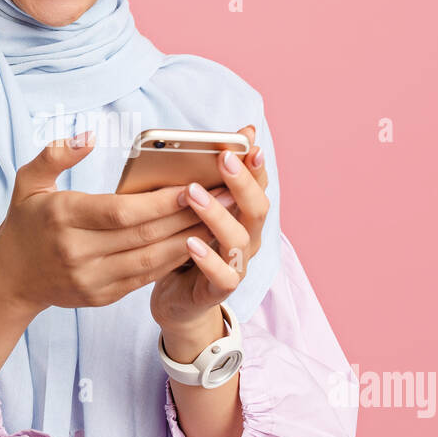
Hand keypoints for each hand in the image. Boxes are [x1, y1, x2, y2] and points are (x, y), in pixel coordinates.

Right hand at [0, 131, 219, 314]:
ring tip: (219, 219)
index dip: (160, 202)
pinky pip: (145, 277)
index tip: (193, 186)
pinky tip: (196, 242)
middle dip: (187, 217)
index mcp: (62, 217)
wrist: (10, 279)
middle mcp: (77, 252)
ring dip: (189, 240)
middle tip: (221, 197)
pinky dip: (173, 260)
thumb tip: (88, 135)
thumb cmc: (26, 222)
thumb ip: (55, 155)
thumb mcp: (28, 181)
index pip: (121, 212)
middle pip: (143, 236)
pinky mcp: (101, 296)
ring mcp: (90, 279)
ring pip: (150, 260)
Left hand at [149, 124, 269, 353]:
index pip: (258, 183)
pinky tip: (190, 242)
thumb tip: (192, 148)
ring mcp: (237, 265)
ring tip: (192, 193)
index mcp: (243, 215)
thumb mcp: (191, 212)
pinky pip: (222, 275)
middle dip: (242, 181)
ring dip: (217, 214)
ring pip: (239, 239)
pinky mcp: (220, 289)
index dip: (255, 161)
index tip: (247, 137)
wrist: (179, 300)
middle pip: (257, 207)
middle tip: (223, 159)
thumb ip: (197, 183)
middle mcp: (248, 238)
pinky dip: (208, 258)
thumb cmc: (185, 247)